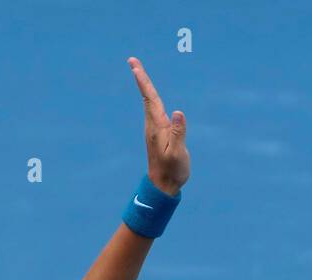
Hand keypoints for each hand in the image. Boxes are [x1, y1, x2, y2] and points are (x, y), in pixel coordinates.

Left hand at [127, 56, 188, 194]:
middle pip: (147, 97)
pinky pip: (153, 110)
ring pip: (149, 103)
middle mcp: (153, 126)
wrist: (163, 187)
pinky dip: (150, 98)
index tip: (134, 67)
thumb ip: (179, 132)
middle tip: (132, 61)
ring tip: (138, 72)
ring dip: (144, 86)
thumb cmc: (173, 171)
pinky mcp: (158, 134)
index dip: (143, 82)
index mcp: (157, 127)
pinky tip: (150, 96)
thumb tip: (177, 112)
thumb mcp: (178, 153)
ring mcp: (154, 130)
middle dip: (141, 78)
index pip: (150, 99)